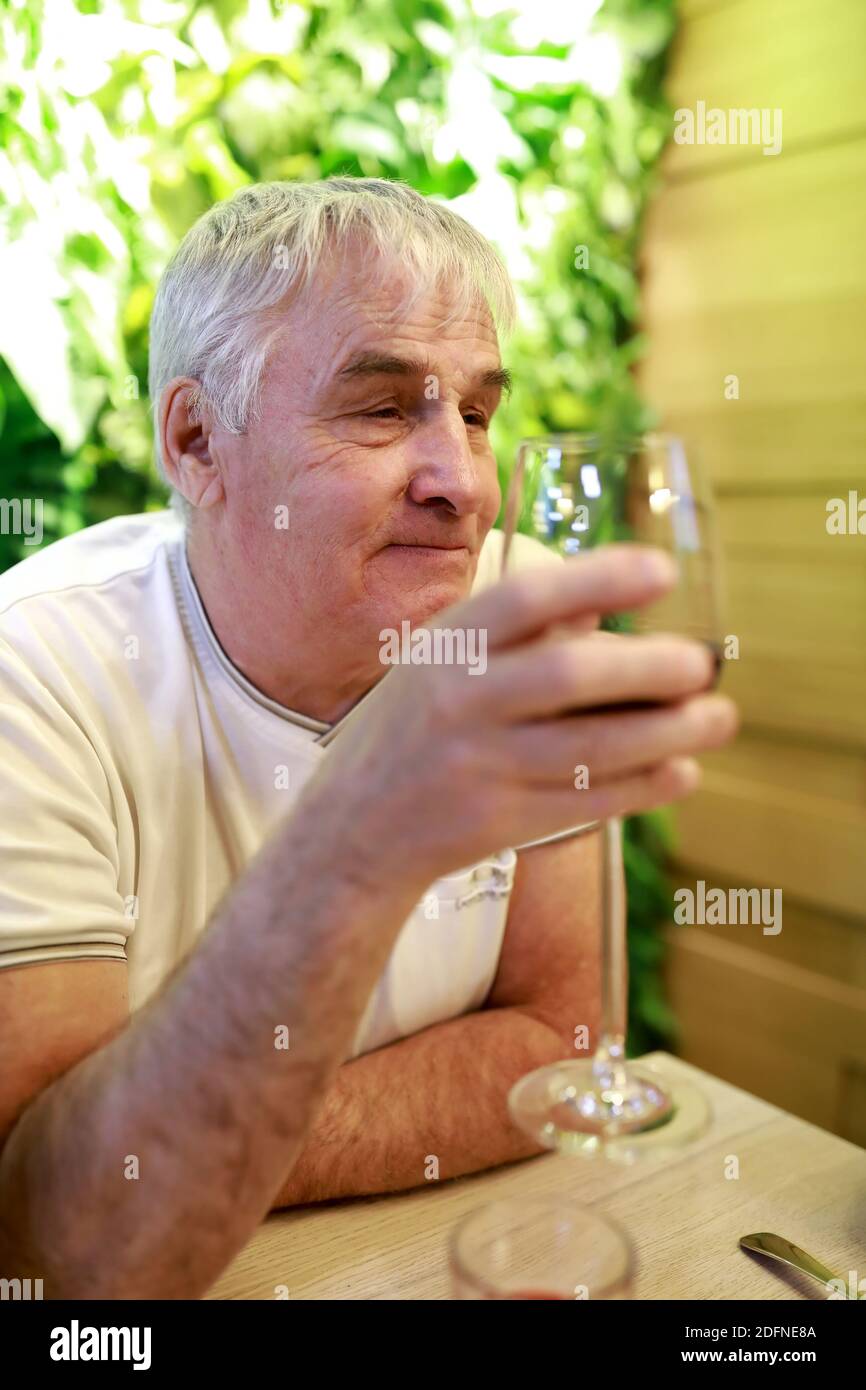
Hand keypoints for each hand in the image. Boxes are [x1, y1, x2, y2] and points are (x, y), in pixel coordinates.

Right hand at [298, 545, 738, 890]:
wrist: (351, 831)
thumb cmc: (410, 729)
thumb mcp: (439, 664)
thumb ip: (513, 636)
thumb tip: (601, 610)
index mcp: (446, 648)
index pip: (526, 599)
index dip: (597, 578)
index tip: (663, 572)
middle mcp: (458, 702)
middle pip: (568, 675)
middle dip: (650, 668)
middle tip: (704, 663)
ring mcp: (477, 766)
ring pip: (590, 748)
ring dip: (667, 733)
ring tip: (718, 719)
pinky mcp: (497, 823)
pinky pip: (586, 803)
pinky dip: (642, 787)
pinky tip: (681, 771)